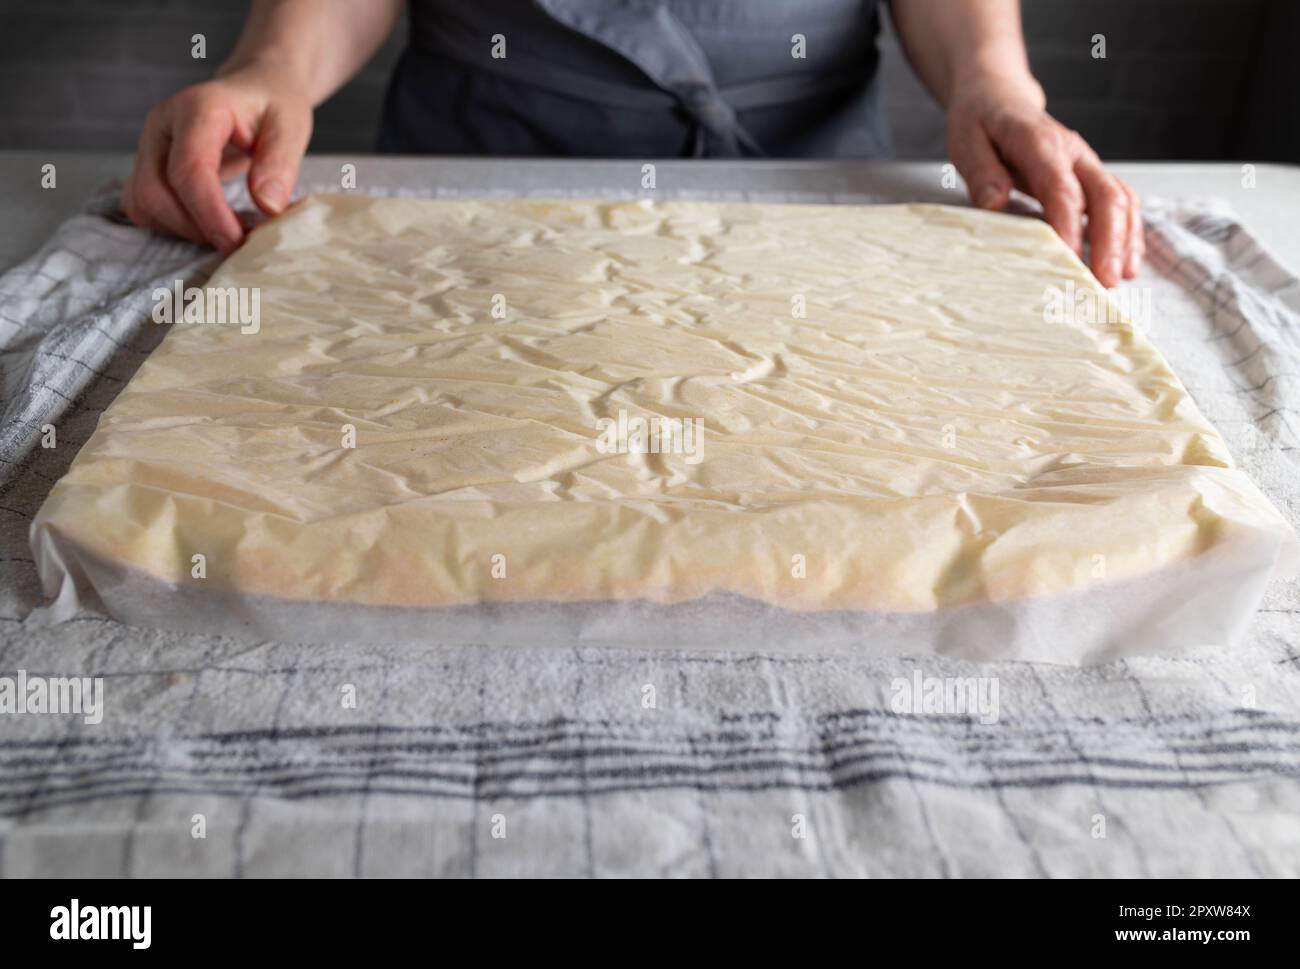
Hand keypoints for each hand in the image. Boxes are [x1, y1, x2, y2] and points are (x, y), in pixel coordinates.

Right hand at [121, 66, 311, 252]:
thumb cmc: (273, 104)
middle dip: (195, 227)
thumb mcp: (291, 125)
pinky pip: (142, 205)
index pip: (189, 170)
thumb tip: (267, 207)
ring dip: (183, 230)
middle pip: (155, 191)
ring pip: (143, 202)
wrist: (255, 88)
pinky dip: (171, 225)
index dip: (211, 214)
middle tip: (238, 240)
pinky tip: (207, 224)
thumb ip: (280, 163)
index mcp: (197, 108)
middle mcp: (162, 123)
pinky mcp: (147, 162)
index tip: (239, 242)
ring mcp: (149, 143)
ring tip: (227, 230)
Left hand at [945, 75, 1142, 287]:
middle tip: (1105, 281)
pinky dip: (1127, 232)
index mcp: (1039, 142)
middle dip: (1109, 240)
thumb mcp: (966, 141)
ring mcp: (1086, 163)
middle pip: (1105, 195)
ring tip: (1120, 279)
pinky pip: (1120, 202)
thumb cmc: (980, 122)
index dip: (1068, 223)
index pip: (1061, 187)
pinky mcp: (1090, 175)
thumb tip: (993, 202)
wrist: (998, 97)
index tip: (1067, 257)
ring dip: (1125, 240)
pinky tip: (1126, 261)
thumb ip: (981, 171)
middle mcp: (1072, 151)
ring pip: (1120, 199)